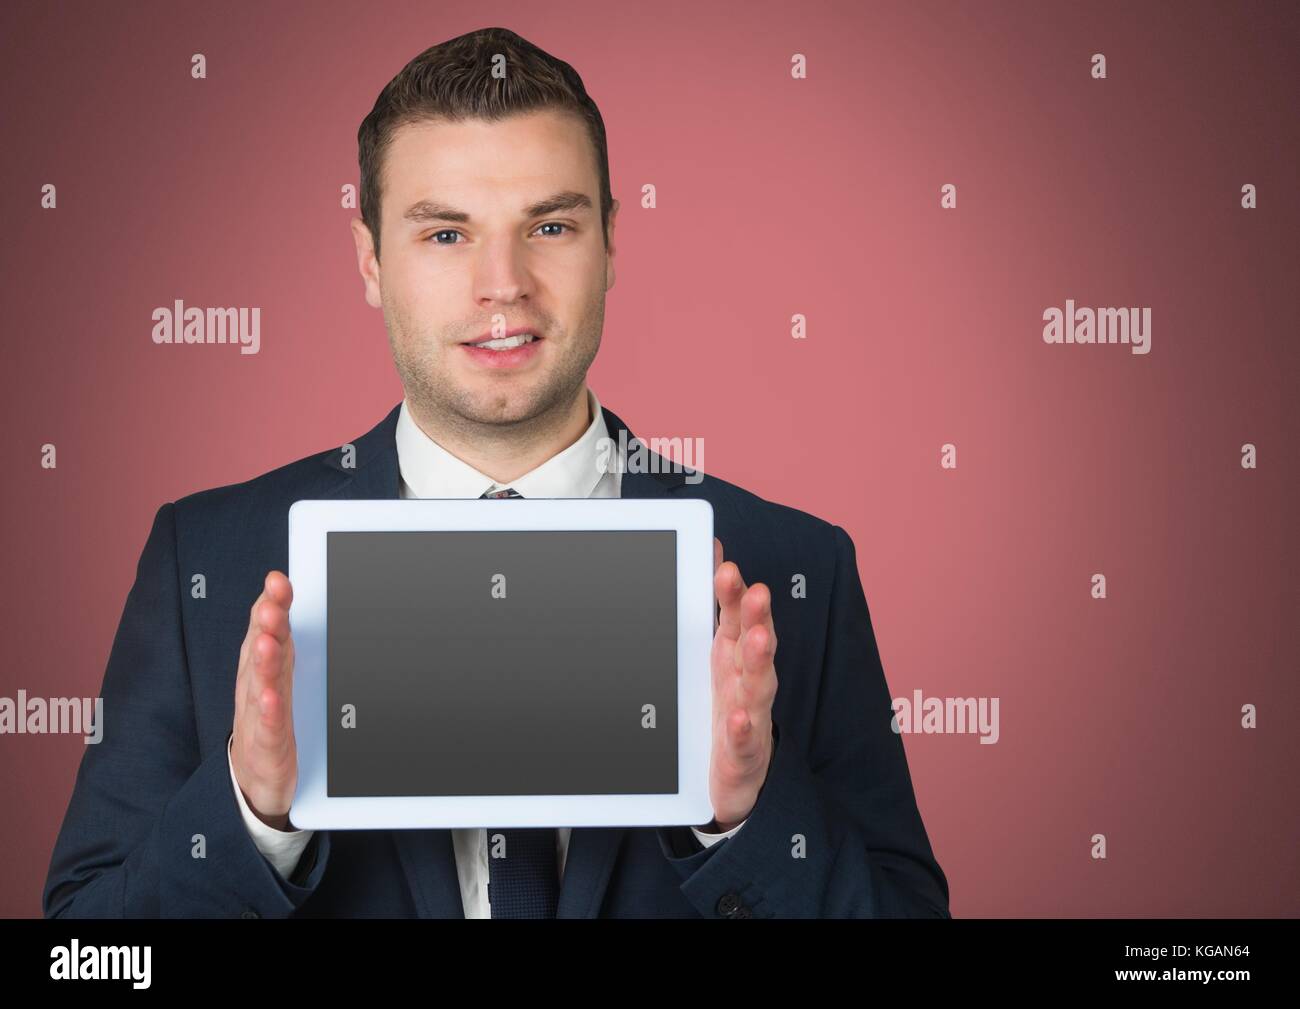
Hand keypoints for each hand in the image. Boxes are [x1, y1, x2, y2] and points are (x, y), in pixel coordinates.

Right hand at [230, 571, 298, 830]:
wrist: (255, 776)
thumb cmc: (266, 717)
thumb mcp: (274, 671)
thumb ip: (277, 631)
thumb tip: (278, 588)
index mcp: (262, 666)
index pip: (266, 630)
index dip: (271, 604)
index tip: (277, 579)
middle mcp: (258, 686)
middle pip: (261, 653)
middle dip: (266, 627)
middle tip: (270, 604)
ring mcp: (260, 715)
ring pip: (262, 686)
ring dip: (264, 664)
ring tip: (266, 643)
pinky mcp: (267, 745)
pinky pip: (268, 727)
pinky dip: (268, 712)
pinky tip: (268, 698)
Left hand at [706, 537, 776, 830]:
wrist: (739, 778)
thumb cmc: (728, 707)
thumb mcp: (719, 654)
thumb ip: (718, 606)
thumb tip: (711, 550)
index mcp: (734, 656)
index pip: (736, 618)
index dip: (732, 593)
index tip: (724, 566)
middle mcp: (746, 681)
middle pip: (754, 645)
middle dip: (756, 618)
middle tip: (756, 591)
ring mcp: (749, 716)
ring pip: (757, 687)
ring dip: (760, 663)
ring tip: (760, 640)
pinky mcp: (743, 754)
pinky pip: (743, 741)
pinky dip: (743, 729)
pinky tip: (740, 718)